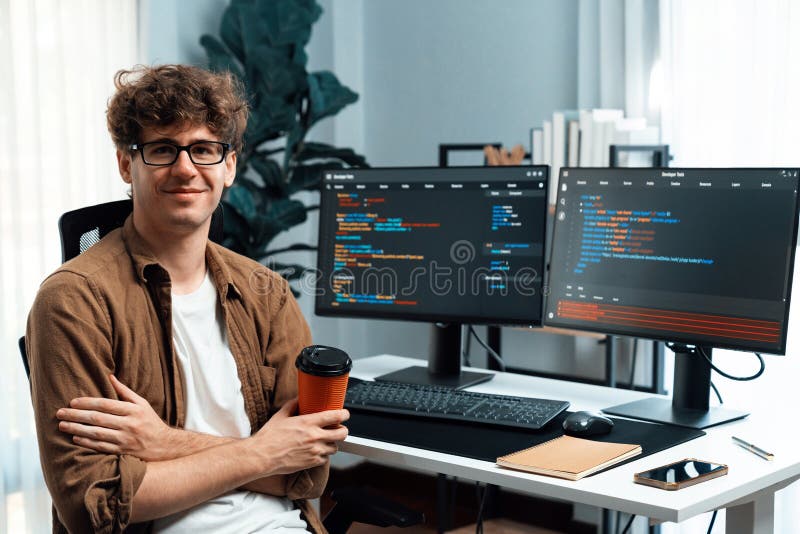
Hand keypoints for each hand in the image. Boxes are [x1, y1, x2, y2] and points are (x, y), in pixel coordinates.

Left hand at [56, 375, 177, 460]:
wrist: (164, 445)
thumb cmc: (150, 421)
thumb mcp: (142, 403)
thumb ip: (124, 391)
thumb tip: (109, 377)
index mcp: (134, 410)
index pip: (106, 404)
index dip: (88, 402)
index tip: (73, 402)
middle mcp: (129, 424)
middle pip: (98, 419)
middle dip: (77, 415)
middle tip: (60, 413)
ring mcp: (125, 439)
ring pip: (96, 434)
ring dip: (77, 429)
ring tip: (62, 425)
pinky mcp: (122, 451)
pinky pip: (101, 447)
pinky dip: (87, 443)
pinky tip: (75, 438)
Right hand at [252, 399, 348, 475]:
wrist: (262, 456)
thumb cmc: (269, 437)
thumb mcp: (280, 416)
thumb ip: (292, 405)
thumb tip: (298, 399)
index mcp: (308, 422)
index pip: (335, 416)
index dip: (344, 414)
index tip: (345, 414)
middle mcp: (314, 437)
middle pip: (342, 434)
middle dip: (343, 430)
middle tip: (339, 429)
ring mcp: (315, 451)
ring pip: (335, 447)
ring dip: (332, 443)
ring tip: (325, 441)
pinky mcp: (312, 463)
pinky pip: (325, 459)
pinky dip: (323, 455)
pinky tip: (316, 451)